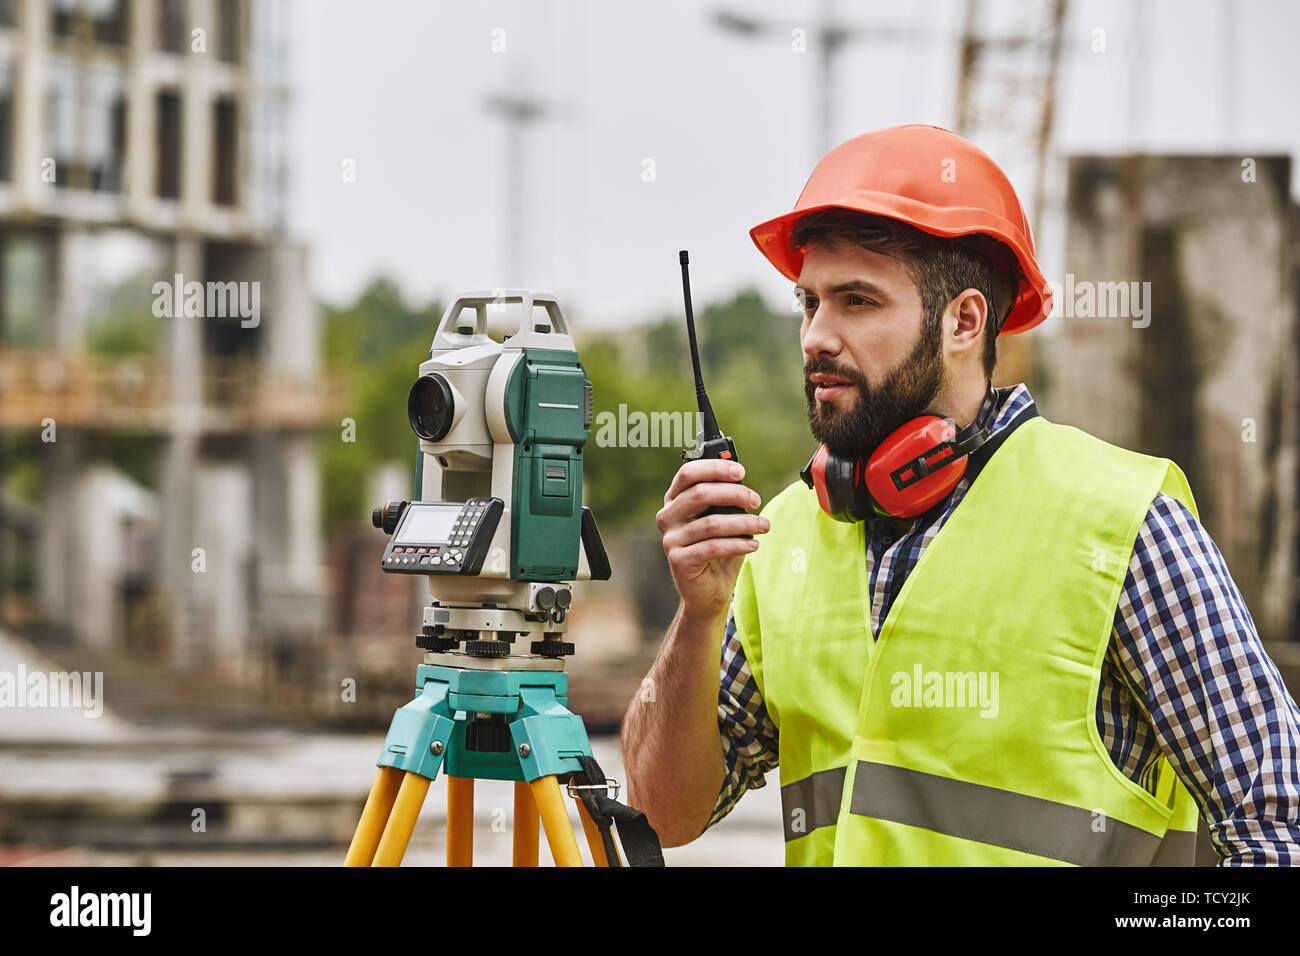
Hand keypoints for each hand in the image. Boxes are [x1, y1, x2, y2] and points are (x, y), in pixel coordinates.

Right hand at [656, 460, 769, 618]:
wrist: (708, 593)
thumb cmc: (718, 552)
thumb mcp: (722, 521)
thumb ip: (726, 502)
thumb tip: (743, 485)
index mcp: (675, 500)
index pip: (688, 474)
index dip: (715, 468)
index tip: (740, 472)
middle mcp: (667, 517)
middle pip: (700, 494)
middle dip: (734, 493)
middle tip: (756, 500)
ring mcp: (671, 539)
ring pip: (711, 523)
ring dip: (744, 522)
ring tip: (764, 526)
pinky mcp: (678, 560)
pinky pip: (713, 547)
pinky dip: (738, 544)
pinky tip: (754, 544)